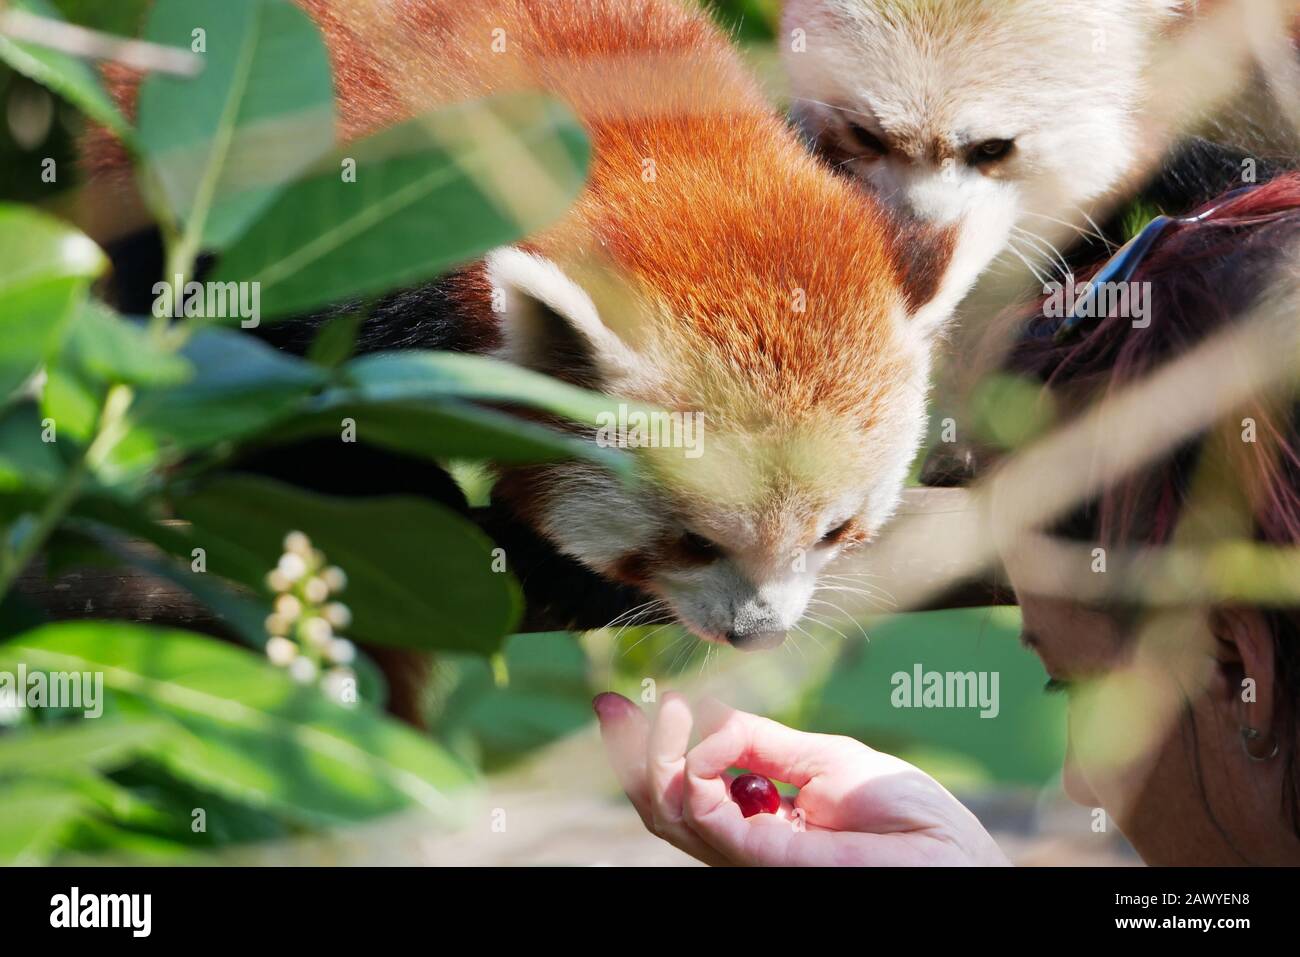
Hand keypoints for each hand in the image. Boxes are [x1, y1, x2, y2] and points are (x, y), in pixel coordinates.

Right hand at [593, 691, 1009, 865]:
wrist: (950, 852)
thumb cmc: (902, 813)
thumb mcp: (820, 759)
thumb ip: (759, 742)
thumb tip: (702, 717)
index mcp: (756, 821)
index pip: (684, 791)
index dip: (648, 749)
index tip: (633, 700)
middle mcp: (744, 845)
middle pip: (663, 809)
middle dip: (629, 755)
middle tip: (608, 705)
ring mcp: (752, 859)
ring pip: (671, 820)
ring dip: (654, 761)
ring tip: (664, 713)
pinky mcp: (770, 862)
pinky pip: (709, 825)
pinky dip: (690, 783)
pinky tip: (690, 749)